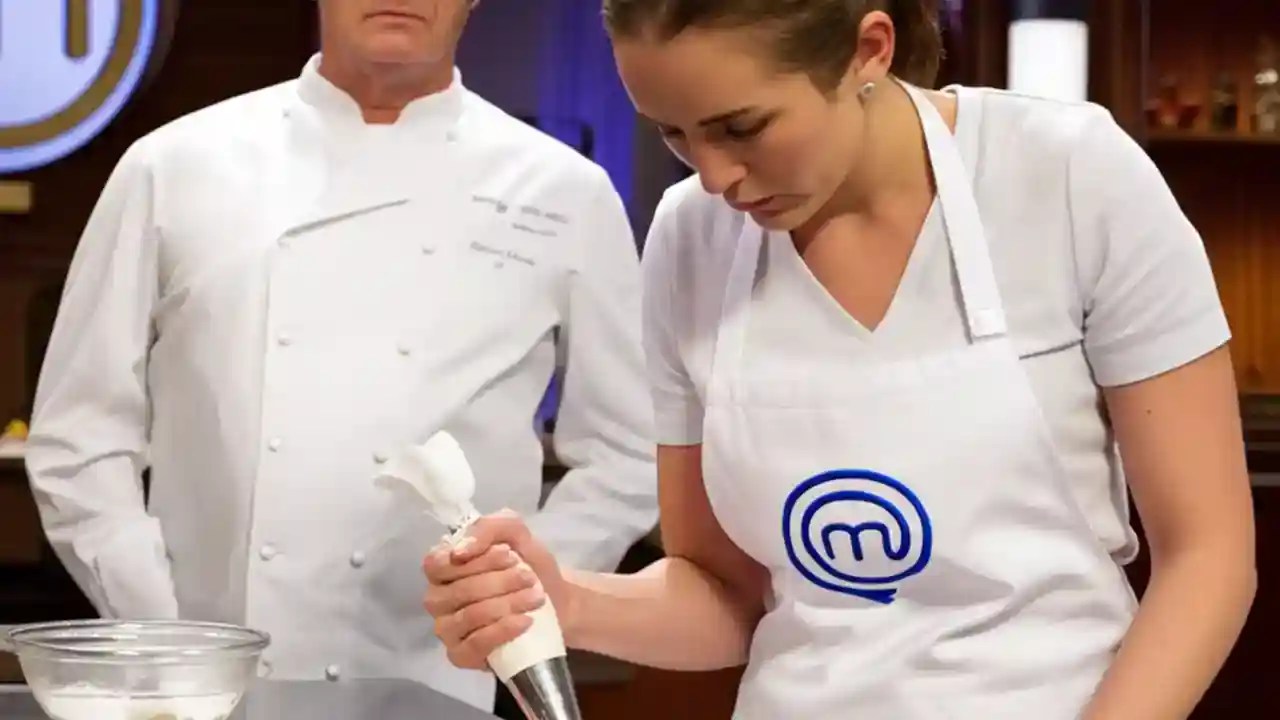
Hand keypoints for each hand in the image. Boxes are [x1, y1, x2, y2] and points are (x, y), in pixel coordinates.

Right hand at [422, 510, 570, 669]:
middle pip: (459, 590)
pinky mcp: (460, 655)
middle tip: (529, 578)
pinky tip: (526, 621)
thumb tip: (460, 550)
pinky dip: (503, 630)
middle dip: (499, 582)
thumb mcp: (514, 533)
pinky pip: (475, 644)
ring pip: (469, 616)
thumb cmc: (527, 565)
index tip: (509, 554)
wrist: (556, 601)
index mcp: (442, 567)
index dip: (474, 560)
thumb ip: (488, 527)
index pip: (438, 563)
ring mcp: (446, 629)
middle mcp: (437, 598)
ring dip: (506, 604)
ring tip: (535, 597)